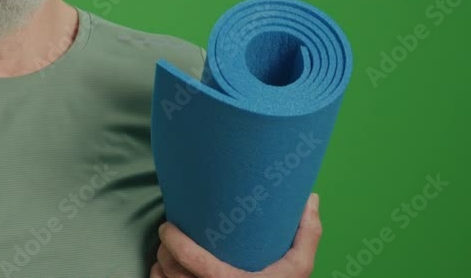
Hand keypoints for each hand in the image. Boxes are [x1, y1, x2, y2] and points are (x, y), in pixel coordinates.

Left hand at [151, 193, 321, 277]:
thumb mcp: (298, 268)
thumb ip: (306, 235)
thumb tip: (310, 199)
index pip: (189, 259)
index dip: (172, 240)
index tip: (167, 225)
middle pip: (171, 270)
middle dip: (165, 251)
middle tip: (168, 235)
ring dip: (161, 266)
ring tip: (166, 252)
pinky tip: (166, 272)